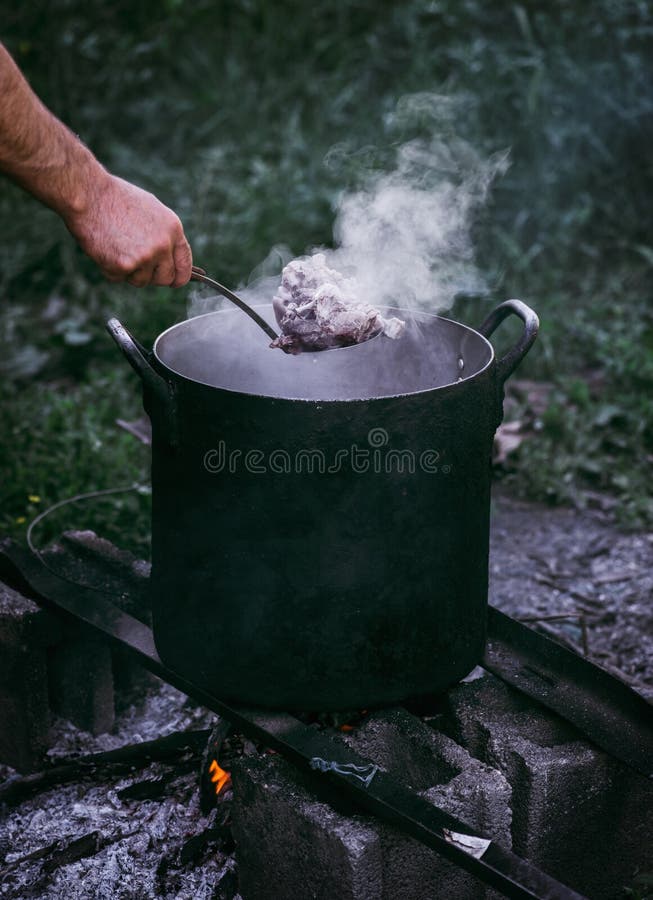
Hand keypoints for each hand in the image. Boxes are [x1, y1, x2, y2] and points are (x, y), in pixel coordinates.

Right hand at [64, 174, 192, 286]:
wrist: (88, 194)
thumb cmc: (115, 198)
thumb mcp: (151, 210)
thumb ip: (164, 235)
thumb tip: (170, 259)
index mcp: (173, 229)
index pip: (185, 265)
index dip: (178, 276)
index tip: (172, 280)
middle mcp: (163, 245)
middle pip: (165, 279)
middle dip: (152, 276)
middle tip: (136, 263)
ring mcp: (144, 257)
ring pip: (141, 282)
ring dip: (129, 272)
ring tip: (116, 247)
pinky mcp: (124, 266)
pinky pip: (119, 279)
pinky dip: (109, 268)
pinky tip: (104, 248)